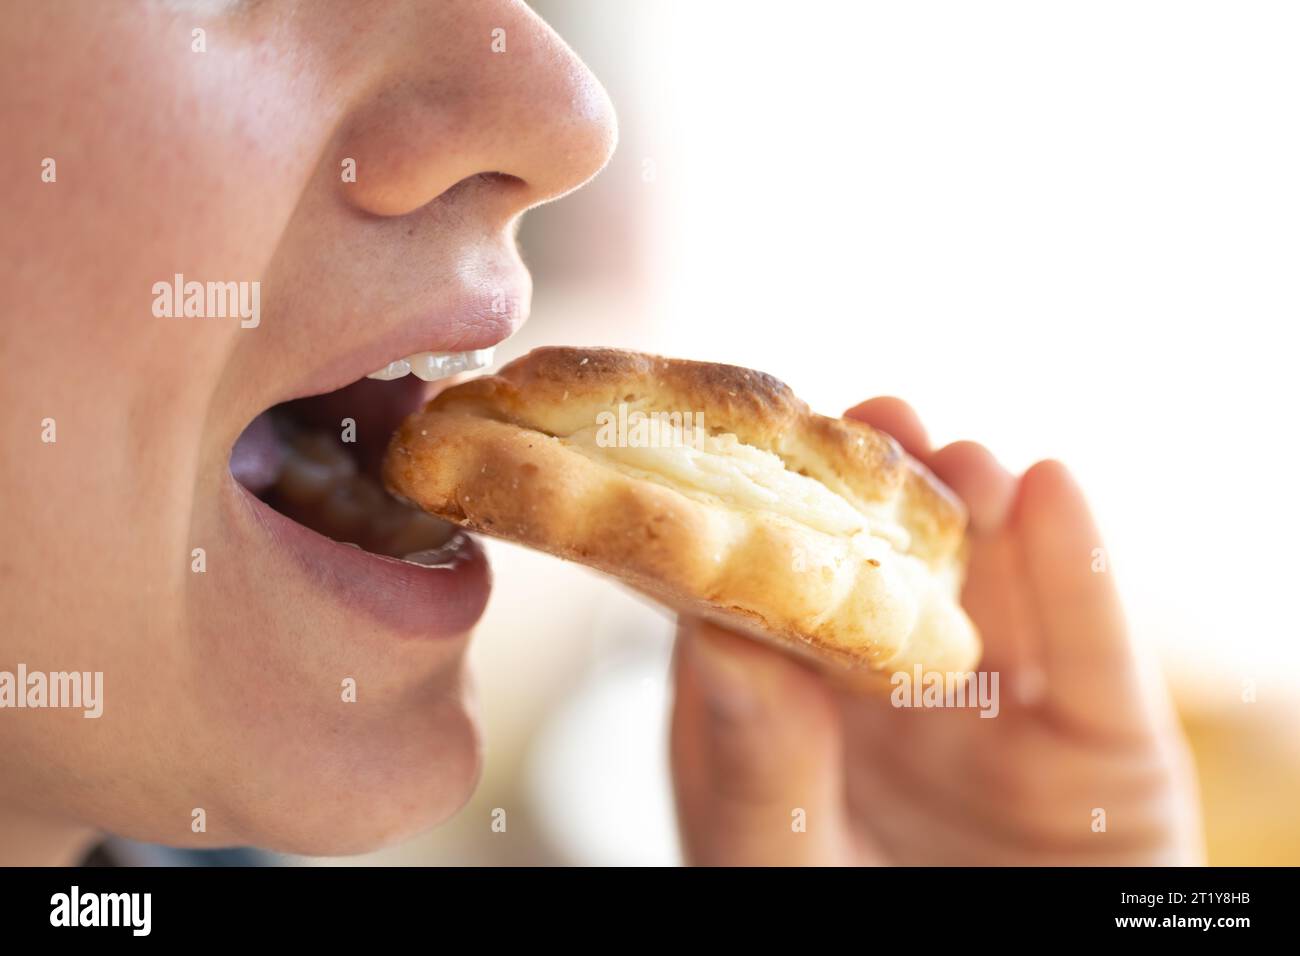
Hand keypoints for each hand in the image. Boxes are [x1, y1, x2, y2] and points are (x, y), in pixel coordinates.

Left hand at [670, 398, 1203, 864]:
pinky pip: (1097, 655)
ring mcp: (1001, 715)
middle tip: (879, 424)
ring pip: (998, 593)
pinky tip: (1057, 493)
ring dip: (982, 512)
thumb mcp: (775, 865)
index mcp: (794, 719)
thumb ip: (755, 760)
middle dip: (888, 497)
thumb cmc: (842, 939)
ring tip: (962, 461)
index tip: (774, 445)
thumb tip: (719, 628)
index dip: (776, 517)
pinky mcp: (1104, 746)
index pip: (772, 598)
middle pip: (892, 576)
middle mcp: (893, 701)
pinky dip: (1081, 573)